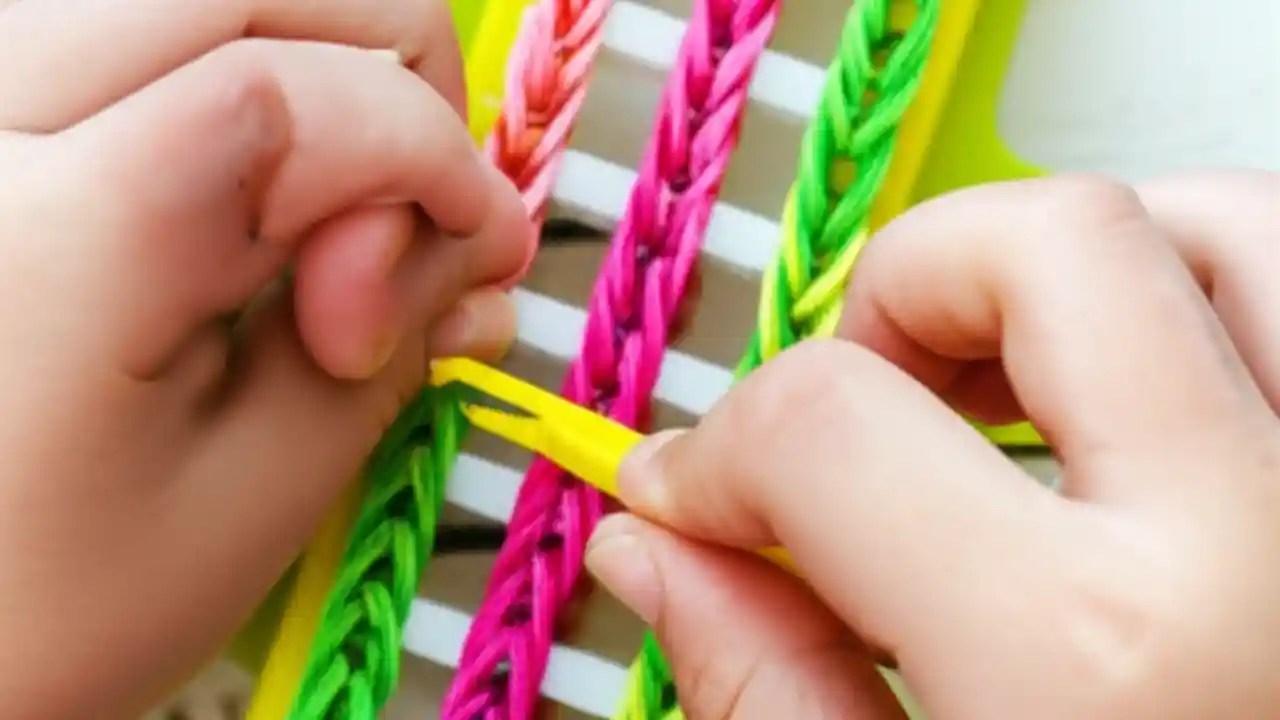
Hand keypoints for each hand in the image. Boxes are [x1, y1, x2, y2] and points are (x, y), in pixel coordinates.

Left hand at [0, 1, 530, 715]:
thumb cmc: (45, 607)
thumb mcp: (262, 493)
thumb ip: (391, 334)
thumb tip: (467, 231)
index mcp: (37, 248)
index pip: (283, 94)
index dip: (422, 154)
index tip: (471, 245)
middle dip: (387, 62)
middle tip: (413, 194)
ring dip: (308, 55)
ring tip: (333, 189)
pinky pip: (121, 28)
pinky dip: (230, 66)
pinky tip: (256, 174)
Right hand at [587, 173, 1279, 718]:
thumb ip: (769, 685)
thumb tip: (658, 545)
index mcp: (1103, 665)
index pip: (831, 422)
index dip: (721, 443)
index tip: (699, 489)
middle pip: (1057, 240)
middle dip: (911, 288)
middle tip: (870, 393)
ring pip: (1232, 226)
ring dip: (1086, 274)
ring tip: (1015, 386)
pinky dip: (1205, 314)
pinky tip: (1140, 424)